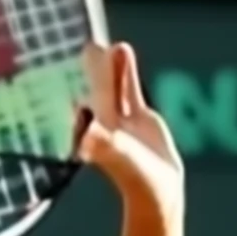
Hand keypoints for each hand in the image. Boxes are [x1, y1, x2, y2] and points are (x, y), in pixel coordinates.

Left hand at [77, 42, 183, 219]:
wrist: (157, 192)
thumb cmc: (136, 179)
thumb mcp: (121, 160)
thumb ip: (105, 147)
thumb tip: (87, 139)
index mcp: (94, 128)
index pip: (89, 98)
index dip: (85, 79)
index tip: (79, 55)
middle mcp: (104, 122)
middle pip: (99, 88)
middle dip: (95, 68)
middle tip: (89, 45)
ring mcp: (121, 119)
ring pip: (114, 85)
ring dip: (110, 65)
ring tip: (107, 43)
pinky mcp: (139, 119)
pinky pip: (130, 89)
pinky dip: (127, 71)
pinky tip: (124, 50)